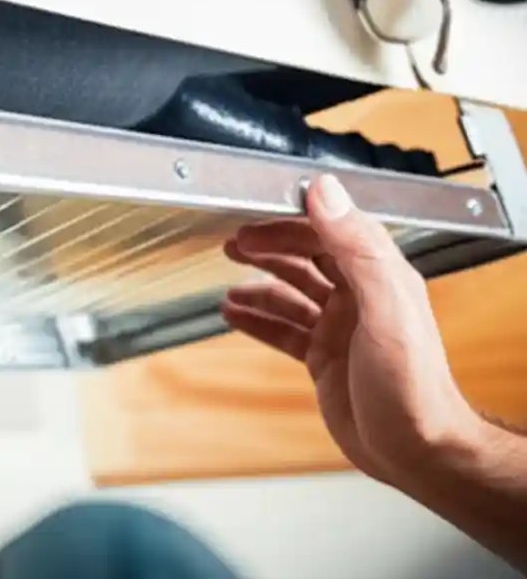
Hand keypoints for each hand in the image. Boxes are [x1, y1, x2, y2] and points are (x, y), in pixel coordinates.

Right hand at [221, 174, 483, 486]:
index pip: (330, 231)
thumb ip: (358, 245)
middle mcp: (359, 298)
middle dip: (269, 247)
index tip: (257, 213)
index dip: (292, 221)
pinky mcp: (325, 358)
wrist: (415, 450)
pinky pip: (284, 330)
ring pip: (290, 293)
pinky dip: (257, 319)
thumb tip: (325, 194)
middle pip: (306, 257)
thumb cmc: (412, 386)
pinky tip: (235, 314)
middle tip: (234, 243)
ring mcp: (340, 329)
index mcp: (378, 276)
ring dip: (258, 283)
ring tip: (229, 277)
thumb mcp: (386, 305)